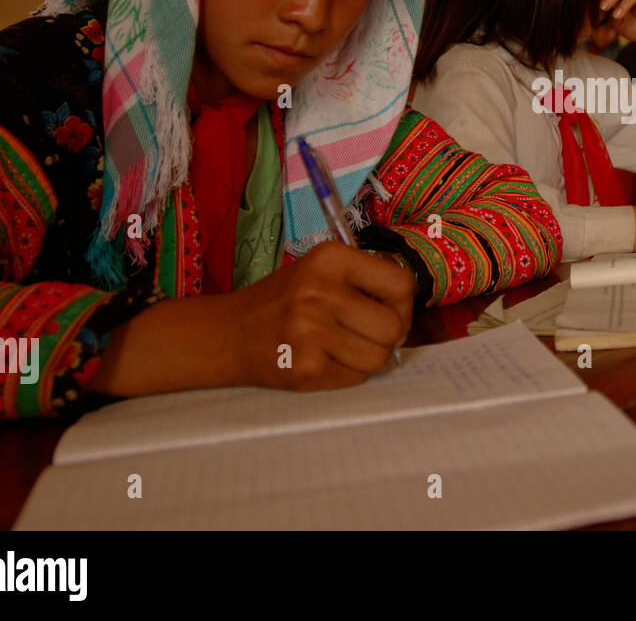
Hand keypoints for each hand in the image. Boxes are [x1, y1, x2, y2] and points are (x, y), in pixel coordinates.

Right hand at [230, 241, 415, 391]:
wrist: (229, 333)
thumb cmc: (284, 301)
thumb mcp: (319, 271)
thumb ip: (364, 281)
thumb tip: (406, 313)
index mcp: (329, 258)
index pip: (400, 283)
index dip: (403, 302)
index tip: (390, 309)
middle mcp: (319, 291)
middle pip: (393, 326)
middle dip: (388, 336)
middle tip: (368, 334)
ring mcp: (310, 332)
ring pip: (378, 357)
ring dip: (367, 357)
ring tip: (341, 347)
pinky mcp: (306, 368)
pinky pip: (356, 378)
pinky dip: (347, 373)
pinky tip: (323, 359)